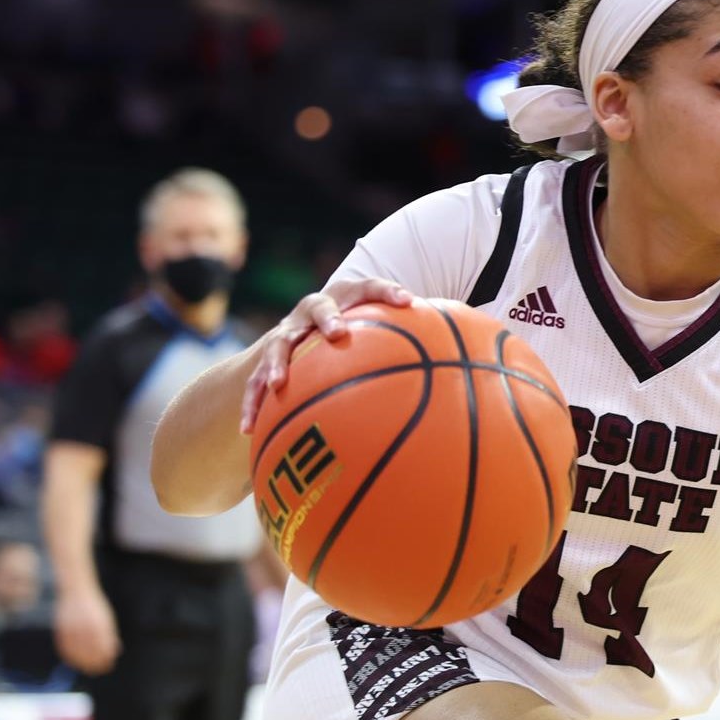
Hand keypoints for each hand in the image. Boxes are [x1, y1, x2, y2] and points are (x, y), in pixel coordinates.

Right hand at [55, 587, 119, 674]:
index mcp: (100, 624)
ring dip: (81, 663)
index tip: (107, 666)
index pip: (103, 649)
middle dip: (94, 664)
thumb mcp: (106, 618)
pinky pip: (64, 647)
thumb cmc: (94, 606)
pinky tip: (73, 660)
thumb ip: (110, 635)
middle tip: (96, 670)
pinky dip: (69, 656)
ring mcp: (72, 627)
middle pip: (90, 653)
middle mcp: (86, 626)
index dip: (105, 660)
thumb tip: (114, 653)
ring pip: (76, 652)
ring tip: (85, 667)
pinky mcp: (61, 628)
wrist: (76, 590)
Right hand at [239, 278, 413, 433]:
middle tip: (339, 333)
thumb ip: (416, 353)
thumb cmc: (352, 349)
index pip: (368, 289)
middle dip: (329, 319)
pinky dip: (252, 405)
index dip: (387, 292)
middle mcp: (313, 314)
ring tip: (279, 382)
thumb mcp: (381, 348)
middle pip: (318, 307)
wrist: (294, 349)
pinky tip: (248, 431)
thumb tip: (472, 372)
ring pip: (278, 345)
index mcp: (346, 302)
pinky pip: (254, 387)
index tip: (409, 302)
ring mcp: (286, 336)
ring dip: (278, 361)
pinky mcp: (264, 364)